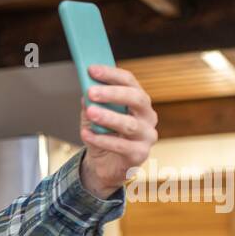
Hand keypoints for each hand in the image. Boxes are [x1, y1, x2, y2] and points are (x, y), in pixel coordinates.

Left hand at [78, 64, 157, 198]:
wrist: (103, 166)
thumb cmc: (102, 136)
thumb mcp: (93, 116)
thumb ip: (91, 103)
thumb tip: (86, 92)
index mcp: (138, 101)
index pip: (129, 81)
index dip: (111, 74)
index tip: (91, 69)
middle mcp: (148, 116)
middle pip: (136, 99)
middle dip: (113, 93)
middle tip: (91, 91)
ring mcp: (147, 136)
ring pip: (130, 124)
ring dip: (108, 117)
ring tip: (90, 112)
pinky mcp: (140, 155)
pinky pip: (121, 146)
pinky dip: (102, 140)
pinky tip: (87, 134)